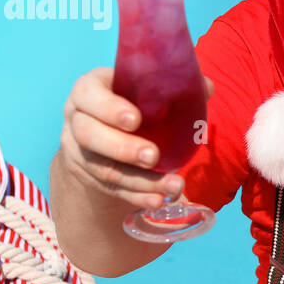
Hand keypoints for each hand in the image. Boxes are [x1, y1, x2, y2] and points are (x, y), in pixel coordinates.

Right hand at [59, 67, 215, 207]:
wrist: (103, 127)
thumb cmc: (130, 100)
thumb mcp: (142, 87)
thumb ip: (173, 84)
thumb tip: (206, 88)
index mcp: (88, 90)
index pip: (89, 95)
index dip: (109, 108)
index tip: (136, 119)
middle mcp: (76, 119)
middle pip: (89, 135)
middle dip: (123, 148)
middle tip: (154, 157)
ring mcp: (79, 151)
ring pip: (103, 168)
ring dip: (140, 181)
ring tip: (173, 185)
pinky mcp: (87, 175)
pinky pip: (111, 189)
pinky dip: (137, 196)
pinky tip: (160, 199)